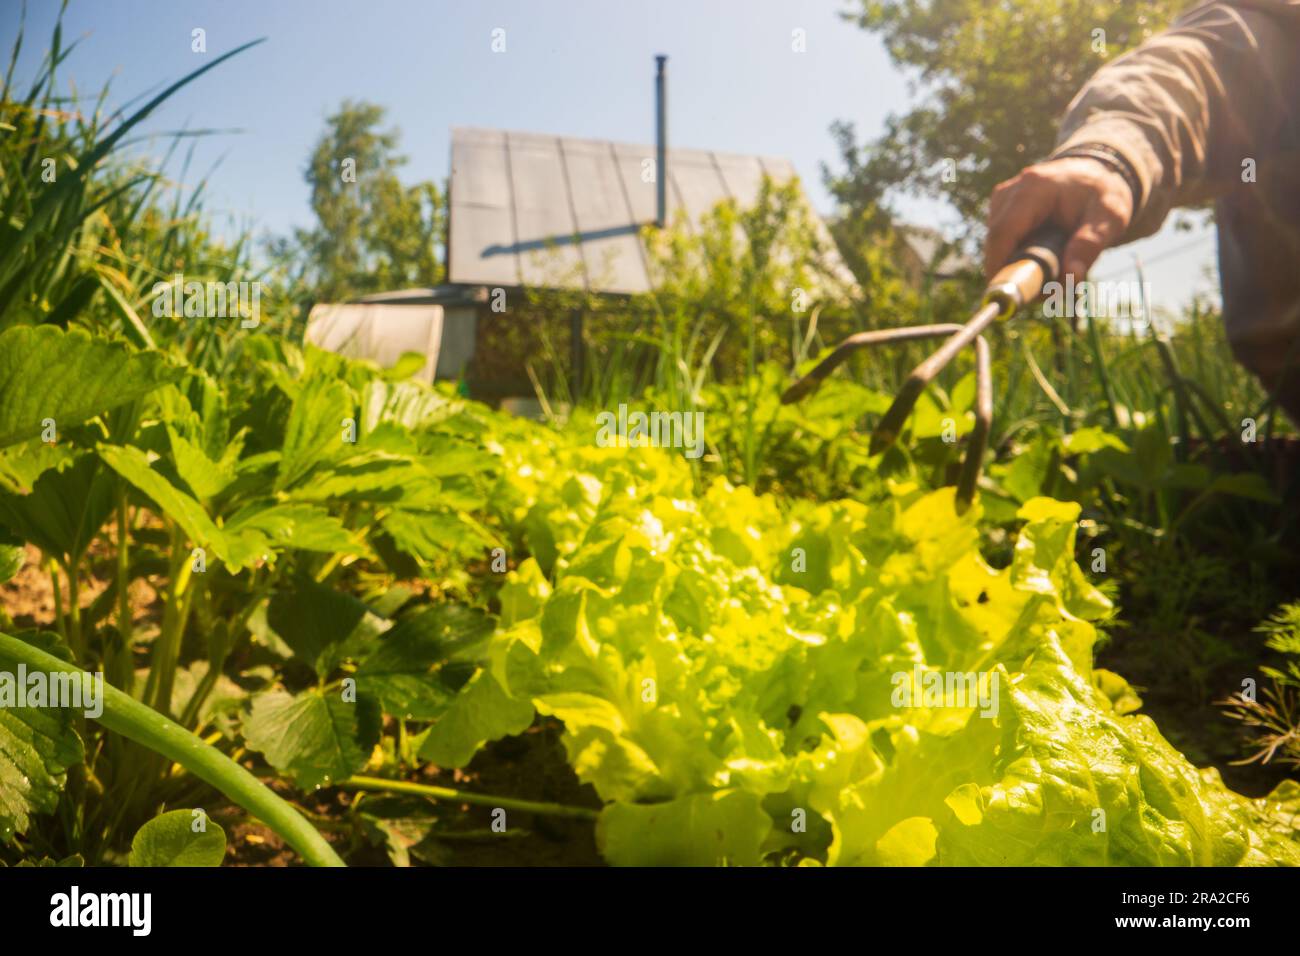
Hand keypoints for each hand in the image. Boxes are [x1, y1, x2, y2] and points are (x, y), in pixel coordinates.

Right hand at [984, 157, 1133, 282]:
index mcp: (1035, 188)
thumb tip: (1071, 277)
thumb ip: (1091, 245)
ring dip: (1020, 265)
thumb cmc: (1102, 195)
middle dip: (1015, 272)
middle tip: (1046, 293)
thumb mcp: (1109, 217)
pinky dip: (1019, 256)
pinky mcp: (999, 210)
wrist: (1093, 175)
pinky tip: (1044, 254)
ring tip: (1055, 268)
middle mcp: (1010, 192)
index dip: (1000, 267)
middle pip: (997, 243)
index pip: (1003, 232)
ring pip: (998, 246)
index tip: (1008, 298)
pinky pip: (1001, 243)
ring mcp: (1001, 200)